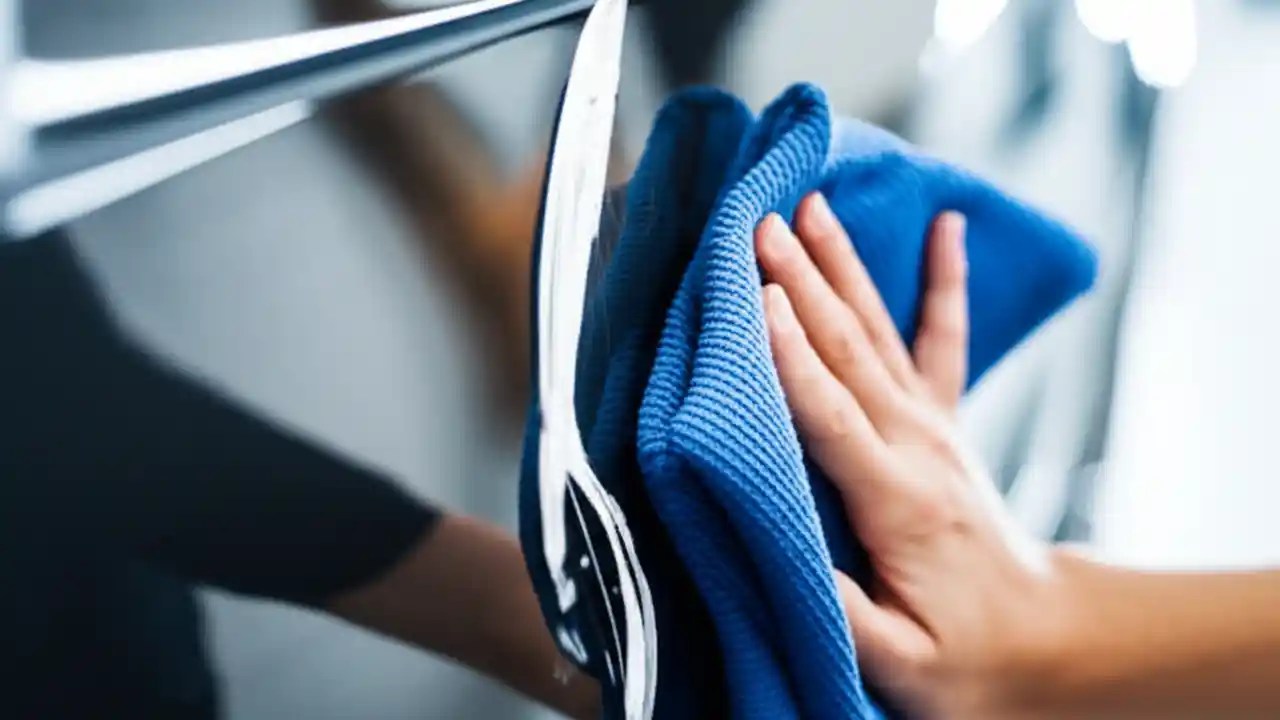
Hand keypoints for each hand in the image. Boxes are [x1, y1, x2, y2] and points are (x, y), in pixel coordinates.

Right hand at [756, 194, 1059, 718]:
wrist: (1041, 642)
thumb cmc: (963, 659)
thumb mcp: (899, 665)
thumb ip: (843, 614)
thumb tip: (782, 555)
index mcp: (897, 501)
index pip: (833, 416)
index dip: (791, 358)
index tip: (757, 298)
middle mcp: (917, 447)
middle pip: (848, 353)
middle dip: (801, 284)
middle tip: (760, 224)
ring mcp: (934, 428)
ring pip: (879, 332)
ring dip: (840, 267)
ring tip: (808, 206)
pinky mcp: (943, 424)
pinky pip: (943, 340)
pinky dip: (944, 281)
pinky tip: (946, 226)